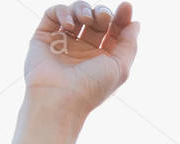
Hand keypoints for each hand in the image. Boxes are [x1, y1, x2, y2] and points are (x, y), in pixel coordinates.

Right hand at [24, 3, 140, 117]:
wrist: (59, 99)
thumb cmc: (91, 87)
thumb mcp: (120, 67)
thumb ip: (129, 44)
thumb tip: (135, 23)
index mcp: (101, 58)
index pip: (112, 31)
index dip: (121, 18)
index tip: (126, 7)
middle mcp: (82, 49)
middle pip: (95, 19)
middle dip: (102, 13)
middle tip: (103, 18)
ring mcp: (63, 42)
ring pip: (75, 13)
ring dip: (84, 9)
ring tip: (86, 20)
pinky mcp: (44, 37)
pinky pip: (53, 13)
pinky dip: (63, 11)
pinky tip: (69, 24)